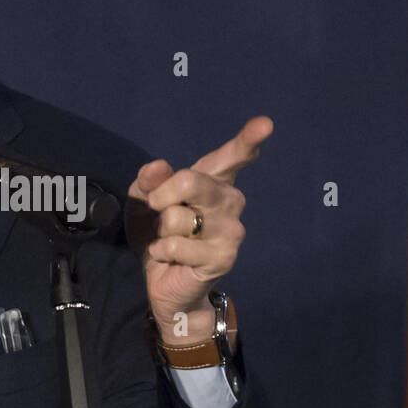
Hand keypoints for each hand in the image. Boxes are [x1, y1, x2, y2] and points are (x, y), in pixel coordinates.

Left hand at [125, 117, 272, 342]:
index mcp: (213, 181)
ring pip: (178, 216)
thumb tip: (158, 167)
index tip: (265, 124)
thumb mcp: (143, 202)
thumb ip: (149, 181)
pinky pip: (177, 244)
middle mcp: (230, 200)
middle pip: (191, 181)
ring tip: (171, 240)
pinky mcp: (224, 256)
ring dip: (162, 230)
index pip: (232, 156)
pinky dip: (162, 251)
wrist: (163, 283)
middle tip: (158, 211)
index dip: (248, 139)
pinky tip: (172, 258)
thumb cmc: (158, 234)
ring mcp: (231, 229)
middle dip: (162, 197)